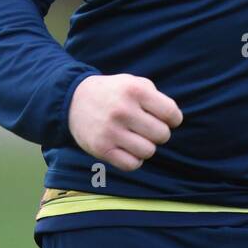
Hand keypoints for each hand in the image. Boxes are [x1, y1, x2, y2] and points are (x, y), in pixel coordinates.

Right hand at [68, 74, 182, 171]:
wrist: (74, 99)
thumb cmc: (114, 92)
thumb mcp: (134, 83)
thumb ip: (156, 98)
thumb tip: (174, 120)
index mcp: (134, 90)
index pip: (171, 113)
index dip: (174, 119)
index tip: (166, 119)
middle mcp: (123, 110)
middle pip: (162, 135)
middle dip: (159, 133)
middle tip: (148, 128)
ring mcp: (111, 131)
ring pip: (148, 151)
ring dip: (146, 147)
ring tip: (137, 138)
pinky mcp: (101, 148)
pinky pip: (132, 165)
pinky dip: (134, 160)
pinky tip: (128, 149)